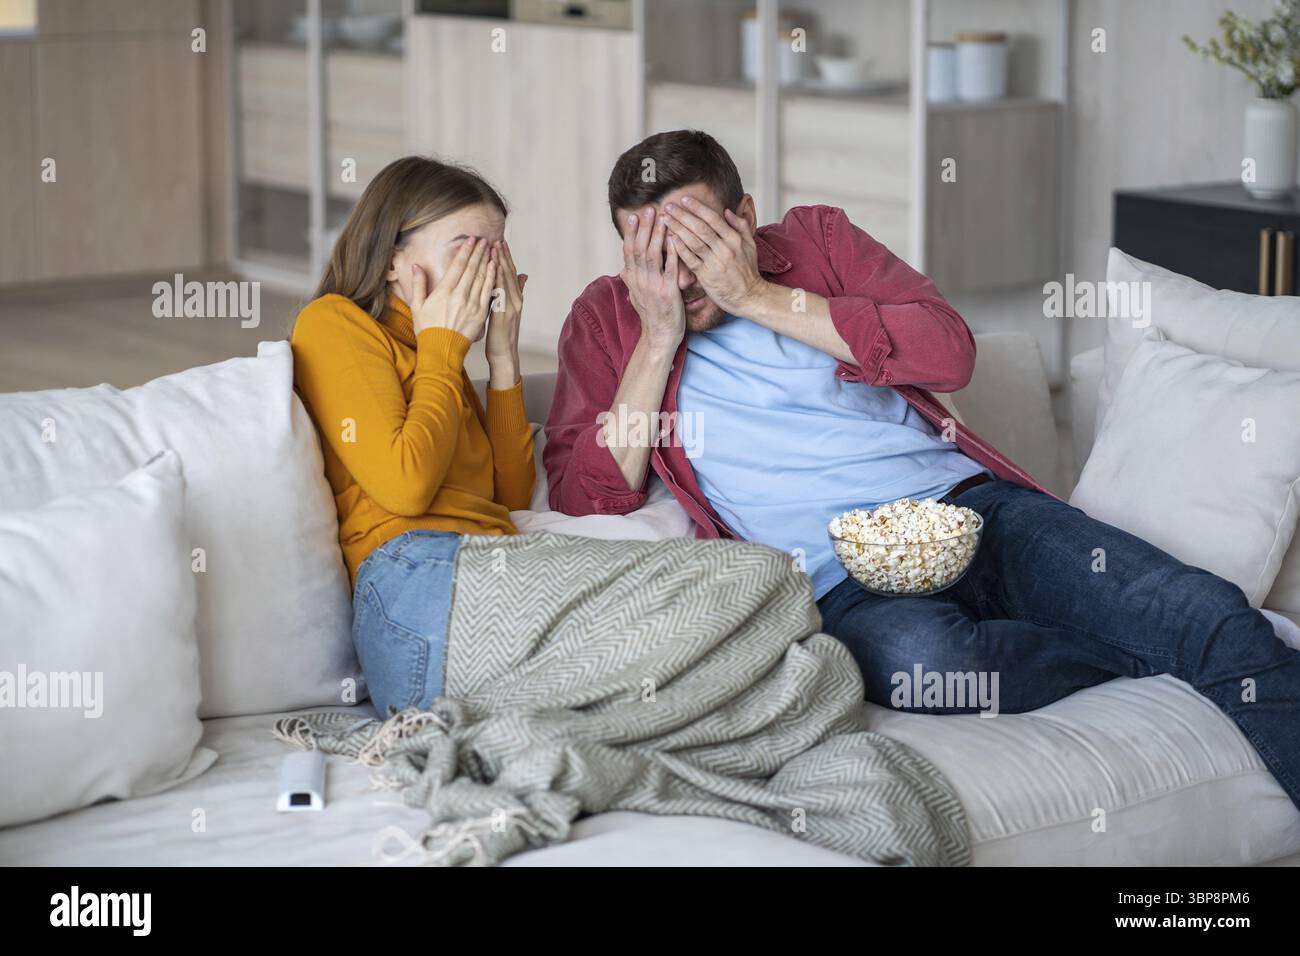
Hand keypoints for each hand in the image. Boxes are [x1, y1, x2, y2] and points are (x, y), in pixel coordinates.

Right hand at [410, 236, 495, 340]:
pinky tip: (495, 268)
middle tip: (484, 240)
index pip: (458, 265)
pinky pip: (489, 292)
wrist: (441, 350)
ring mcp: (472, 305)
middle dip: (479, 252)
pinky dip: (493, 278)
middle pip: (472, 268)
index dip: (466, 250)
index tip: (472, 239)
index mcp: (444, 291)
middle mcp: (460, 295)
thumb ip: (418, 284)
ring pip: (482, 278)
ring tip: (492, 249)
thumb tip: (416, 266)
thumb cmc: (427, 329)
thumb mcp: (417, 306)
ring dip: (487, 261)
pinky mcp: (481, 314)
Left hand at [485, 239, 526, 362]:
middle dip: (503, 256)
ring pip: (506, 280)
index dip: (506, 258)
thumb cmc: (501, 334)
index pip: (510, 273)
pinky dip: (498, 279)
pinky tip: (494, 268)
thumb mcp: (508, 311)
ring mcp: (511, 306)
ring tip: (495, 248)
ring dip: (500, 263)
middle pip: (509, 273)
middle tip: (497, 239)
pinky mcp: (504, 314)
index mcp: (514, 298)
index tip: (499, 242)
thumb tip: (523, 275)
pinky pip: (500, 293)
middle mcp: (515, 300)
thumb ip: (513, 293)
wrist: (504, 354)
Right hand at [620, 207, 684, 354]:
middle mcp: (640, 281)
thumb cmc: (653, 316)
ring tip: (662, 218)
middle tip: (649, 209)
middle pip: (640, 248)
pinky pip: (669, 268)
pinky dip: (671, 252)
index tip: (634, 216)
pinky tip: (675, 238)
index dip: (632, 233)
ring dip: (657, 235)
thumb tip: (624, 270)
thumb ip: (632, 281)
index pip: (629, 251)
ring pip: (652, 255)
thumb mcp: (637, 297)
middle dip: (644, 227)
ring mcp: (653, 286)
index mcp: (633, 280)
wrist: (660, 336)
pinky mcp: (668, 292)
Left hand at [663, 198, 765, 315]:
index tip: (685, 199)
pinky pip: (690, 260)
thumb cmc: (748, 270)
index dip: (698, 208)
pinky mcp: (706, 276)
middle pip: (700, 228)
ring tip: (665, 219)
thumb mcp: (751, 245)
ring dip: (677, 228)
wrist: (749, 296)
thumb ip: (741, 226)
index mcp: (734, 239)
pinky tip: (670, 239)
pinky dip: (680, 249)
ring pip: (693, 241)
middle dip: (682, 215)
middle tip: (668, 206)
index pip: (713, 218)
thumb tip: (728, 211)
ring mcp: (714, 262)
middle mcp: (724, 249)